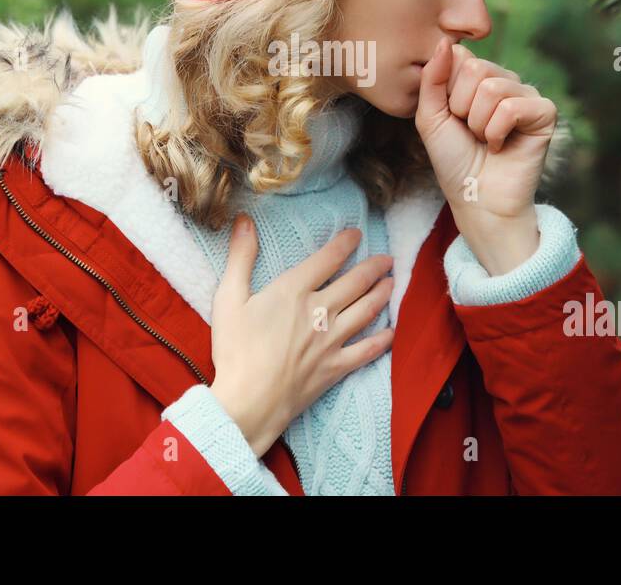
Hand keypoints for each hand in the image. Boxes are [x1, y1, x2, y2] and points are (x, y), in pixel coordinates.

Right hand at [208, 215, 394, 457]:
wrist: (249, 401)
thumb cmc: (235, 350)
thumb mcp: (229, 298)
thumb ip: (240, 257)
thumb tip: (244, 220)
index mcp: (294, 291)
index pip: (327, 258)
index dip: (345, 243)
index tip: (357, 234)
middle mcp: (319, 311)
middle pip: (355, 282)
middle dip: (374, 267)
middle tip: (386, 258)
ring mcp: (331, 340)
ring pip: (366, 310)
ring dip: (382, 294)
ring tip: (391, 282)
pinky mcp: (336, 367)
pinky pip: (366, 350)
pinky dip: (381, 340)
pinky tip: (390, 332)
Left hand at [414, 37, 557, 272]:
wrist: (477, 198)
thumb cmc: (454, 160)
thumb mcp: (430, 118)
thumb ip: (432, 79)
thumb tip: (446, 40)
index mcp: (477, 77)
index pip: (459, 56)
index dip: (447, 92)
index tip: (452, 117)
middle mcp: (504, 80)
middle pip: (475, 69)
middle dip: (462, 108)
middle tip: (470, 132)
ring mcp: (526, 94)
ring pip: (493, 88)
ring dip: (479, 124)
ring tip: (485, 140)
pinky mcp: (545, 113)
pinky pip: (513, 107)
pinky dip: (498, 132)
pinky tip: (502, 145)